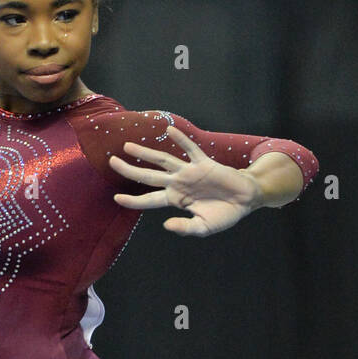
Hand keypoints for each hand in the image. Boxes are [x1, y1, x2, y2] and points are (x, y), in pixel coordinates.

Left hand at [110, 124, 260, 235]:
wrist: (246, 200)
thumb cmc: (224, 214)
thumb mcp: (203, 227)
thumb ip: (185, 227)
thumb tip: (166, 225)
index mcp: (176, 199)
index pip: (149, 200)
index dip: (133, 200)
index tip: (116, 198)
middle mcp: (178, 183)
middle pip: (148, 176)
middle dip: (129, 170)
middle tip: (111, 162)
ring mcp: (189, 172)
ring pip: (163, 160)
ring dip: (146, 153)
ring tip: (128, 146)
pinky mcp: (204, 164)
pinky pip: (189, 150)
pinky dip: (180, 140)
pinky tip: (169, 131)